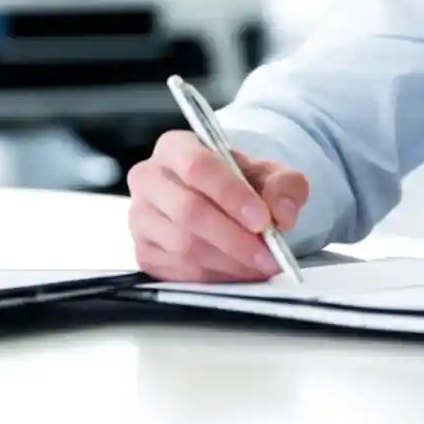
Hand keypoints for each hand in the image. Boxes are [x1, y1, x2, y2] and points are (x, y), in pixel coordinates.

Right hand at [127, 131, 309, 282]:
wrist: (218, 202)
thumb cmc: (238, 183)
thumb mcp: (269, 174)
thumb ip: (283, 185)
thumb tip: (281, 213)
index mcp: (176, 147)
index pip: (198, 167)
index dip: (231, 195)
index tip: (262, 220)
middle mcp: (149, 179)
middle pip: (188, 211)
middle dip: (234, 238)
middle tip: (268, 254)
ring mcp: (140, 217)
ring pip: (183, 245)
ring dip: (228, 261)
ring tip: (259, 265)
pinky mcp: (142, 251)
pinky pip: (177, 270)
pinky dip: (214, 277)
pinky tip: (237, 272)